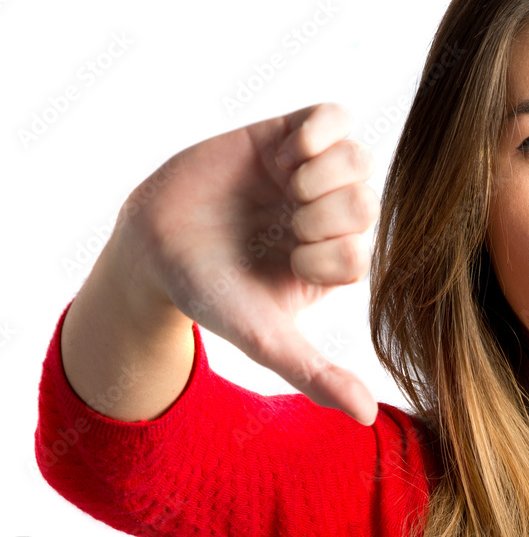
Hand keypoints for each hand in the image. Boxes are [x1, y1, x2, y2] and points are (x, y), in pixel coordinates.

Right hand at [118, 102, 380, 424]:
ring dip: (323, 174)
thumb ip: (314, 373)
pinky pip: (333, 117)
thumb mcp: (262, 337)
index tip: (286, 256)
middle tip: (285, 221)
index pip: (364, 249)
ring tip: (284, 185)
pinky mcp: (287, 138)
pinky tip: (291, 149)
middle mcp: (330, 219)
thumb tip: (366, 419)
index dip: (328, 252)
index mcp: (333, 263)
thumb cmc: (211, 295)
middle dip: (324, 214)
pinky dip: (323, 129)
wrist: (153, 246)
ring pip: (358, 160)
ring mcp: (311, 177)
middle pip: (366, 202)